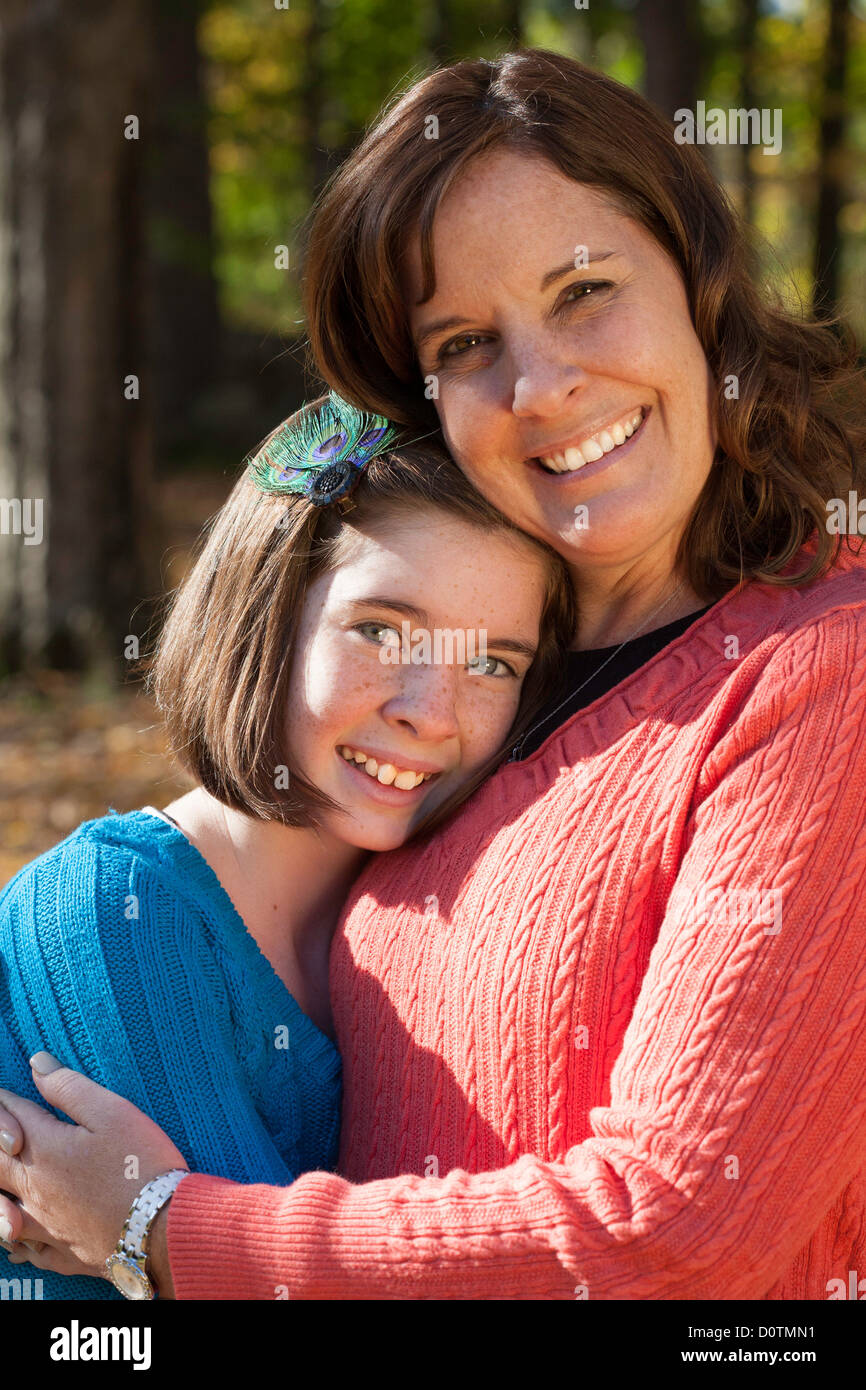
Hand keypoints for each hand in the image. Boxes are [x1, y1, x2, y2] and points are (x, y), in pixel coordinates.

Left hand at [0, 1052, 187, 1296]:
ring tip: (5, 1182)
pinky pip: (25, 1249)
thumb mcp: (112, 1113)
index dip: (6, 1101)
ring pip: (0, 1210)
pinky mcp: (61, 1253)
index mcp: (45, 1150)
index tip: (7, 1092)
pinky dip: (16, 1236)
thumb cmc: (141, 1165)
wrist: (162, 1230)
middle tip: (6, 1136)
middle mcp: (34, 1189)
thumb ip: (68, 1088)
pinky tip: (20, 1233)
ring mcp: (44, 1226)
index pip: (11, 1116)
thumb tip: (36, 1064)